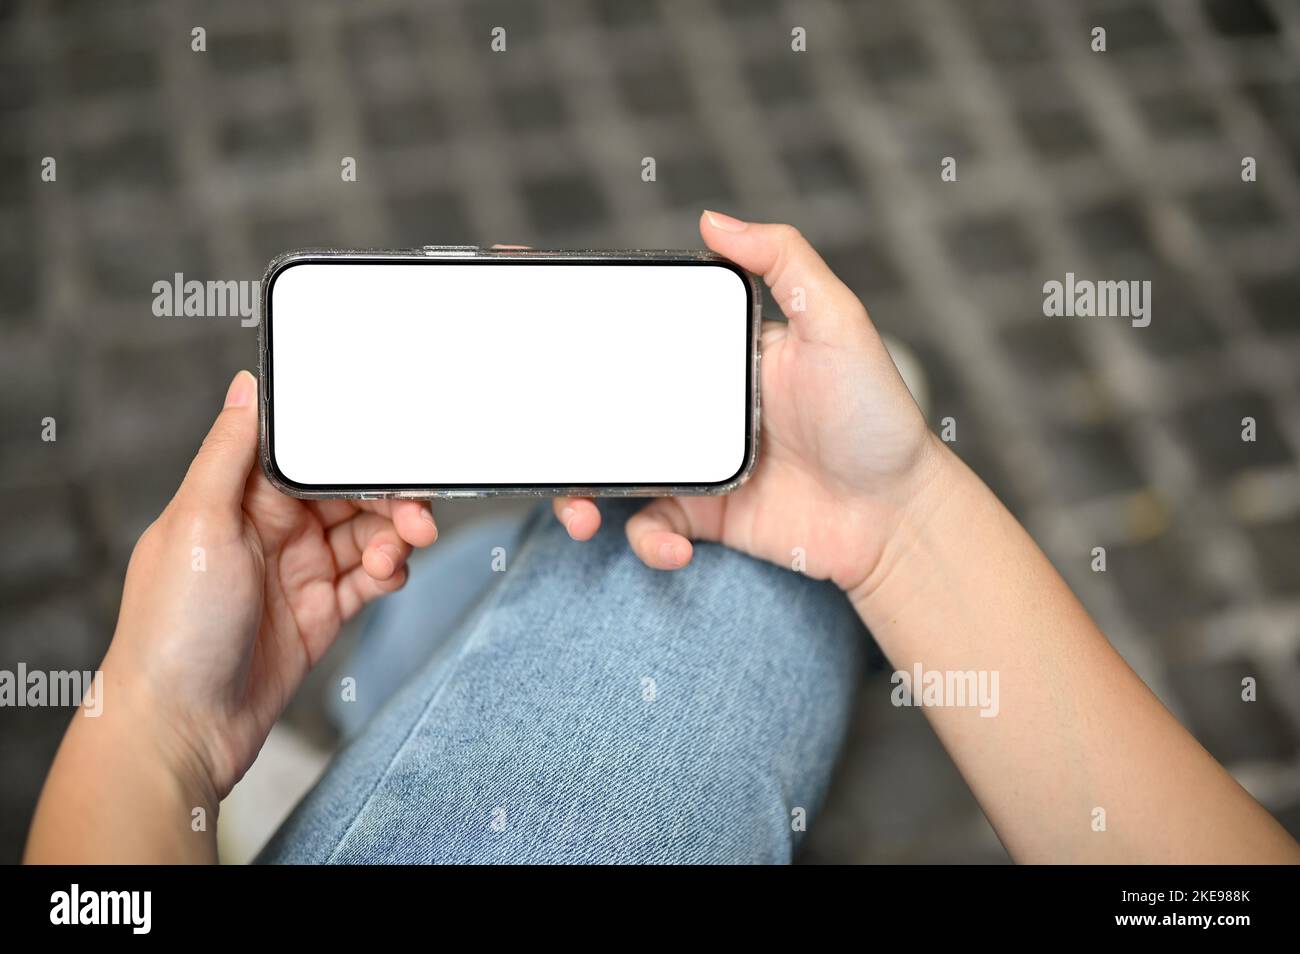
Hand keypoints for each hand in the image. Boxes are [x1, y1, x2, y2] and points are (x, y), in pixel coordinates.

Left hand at [102, 370, 438, 800]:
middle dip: (388, 497)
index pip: (309, 455)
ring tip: (399, 552)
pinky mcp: (319, 614)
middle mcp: (270, 529)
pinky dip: (388, 573)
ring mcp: (297, 572)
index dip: (351, 449)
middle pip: (348, 494)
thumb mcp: (197, 523)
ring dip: (392, 536)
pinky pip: (369, 580)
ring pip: (366, 534)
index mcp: (237, 498)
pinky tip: (387, 577)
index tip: (391, 446)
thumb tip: (246, 384)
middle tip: (416, 514)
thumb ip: (230, 452)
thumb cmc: (172, 626)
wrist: (181, 727)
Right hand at [553, 211, 943, 594]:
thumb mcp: (837, 323)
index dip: (578, 321)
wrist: (897, 516)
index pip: (635, 330)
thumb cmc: (876, 413)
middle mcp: (695, 406)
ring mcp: (694, 462)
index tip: (525, 301)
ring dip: (580, 495)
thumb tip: (711, 219)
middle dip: (556, 424)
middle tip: (531, 433)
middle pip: (601, 407)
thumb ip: (784, 262)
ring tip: (582, 515)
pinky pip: (649, 527)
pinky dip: (647, 540)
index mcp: (715, 355)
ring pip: (608, 472)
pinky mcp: (702, 516)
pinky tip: (675, 547)